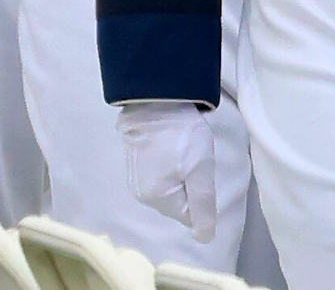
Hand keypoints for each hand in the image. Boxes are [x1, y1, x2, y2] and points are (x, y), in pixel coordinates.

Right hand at [115, 99, 214, 238]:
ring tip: (177, 145)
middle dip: (188, 182)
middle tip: (189, 154)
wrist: (153, 94)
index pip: (190, 213)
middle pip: (178, 201)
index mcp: (156, 198)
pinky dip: (165, 162)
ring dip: (177, 172)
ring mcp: (133, 175)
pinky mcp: (131, 160)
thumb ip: (203, 208)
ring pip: (168, 187)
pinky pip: (157, 173)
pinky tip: (166, 143)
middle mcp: (140, 192)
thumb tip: (204, 238)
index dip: (199, 190)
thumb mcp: (201, 171)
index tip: (196, 165)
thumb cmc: (181, 134)